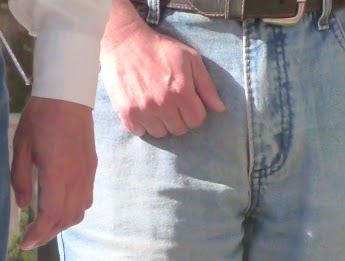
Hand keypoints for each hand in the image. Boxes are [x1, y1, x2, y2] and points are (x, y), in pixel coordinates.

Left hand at [11, 97, 96, 248]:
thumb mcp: (21, 146)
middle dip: (48, 234)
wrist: (68, 96)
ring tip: (45, 227)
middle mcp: (76, 179)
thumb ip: (20, 178)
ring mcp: (86, 176)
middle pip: (65, 219)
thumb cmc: (41, 118)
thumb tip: (23, 205)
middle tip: (31, 239)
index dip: (38, 234)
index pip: (50, 216)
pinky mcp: (91, 170)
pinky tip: (59, 209)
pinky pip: (85, 201)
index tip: (25, 243)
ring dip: (61, 225)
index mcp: (57, 174)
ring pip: (78, 213)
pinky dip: (72, 212)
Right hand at [101, 16, 224, 137]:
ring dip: (161, 123)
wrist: (124, 42)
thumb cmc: (160, 49)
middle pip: (179, 130)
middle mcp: (163, 104)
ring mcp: (144, 110)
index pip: (197, 121)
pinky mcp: (127, 113)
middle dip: (178, 118)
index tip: (187, 103)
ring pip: (160, 133)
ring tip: (156, 105)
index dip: (194, 112)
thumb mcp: (190, 59)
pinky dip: (142, 124)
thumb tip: (220, 109)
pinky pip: (140, 132)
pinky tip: (142, 108)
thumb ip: (206, 85)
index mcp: (181, 91)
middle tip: (170, 102)